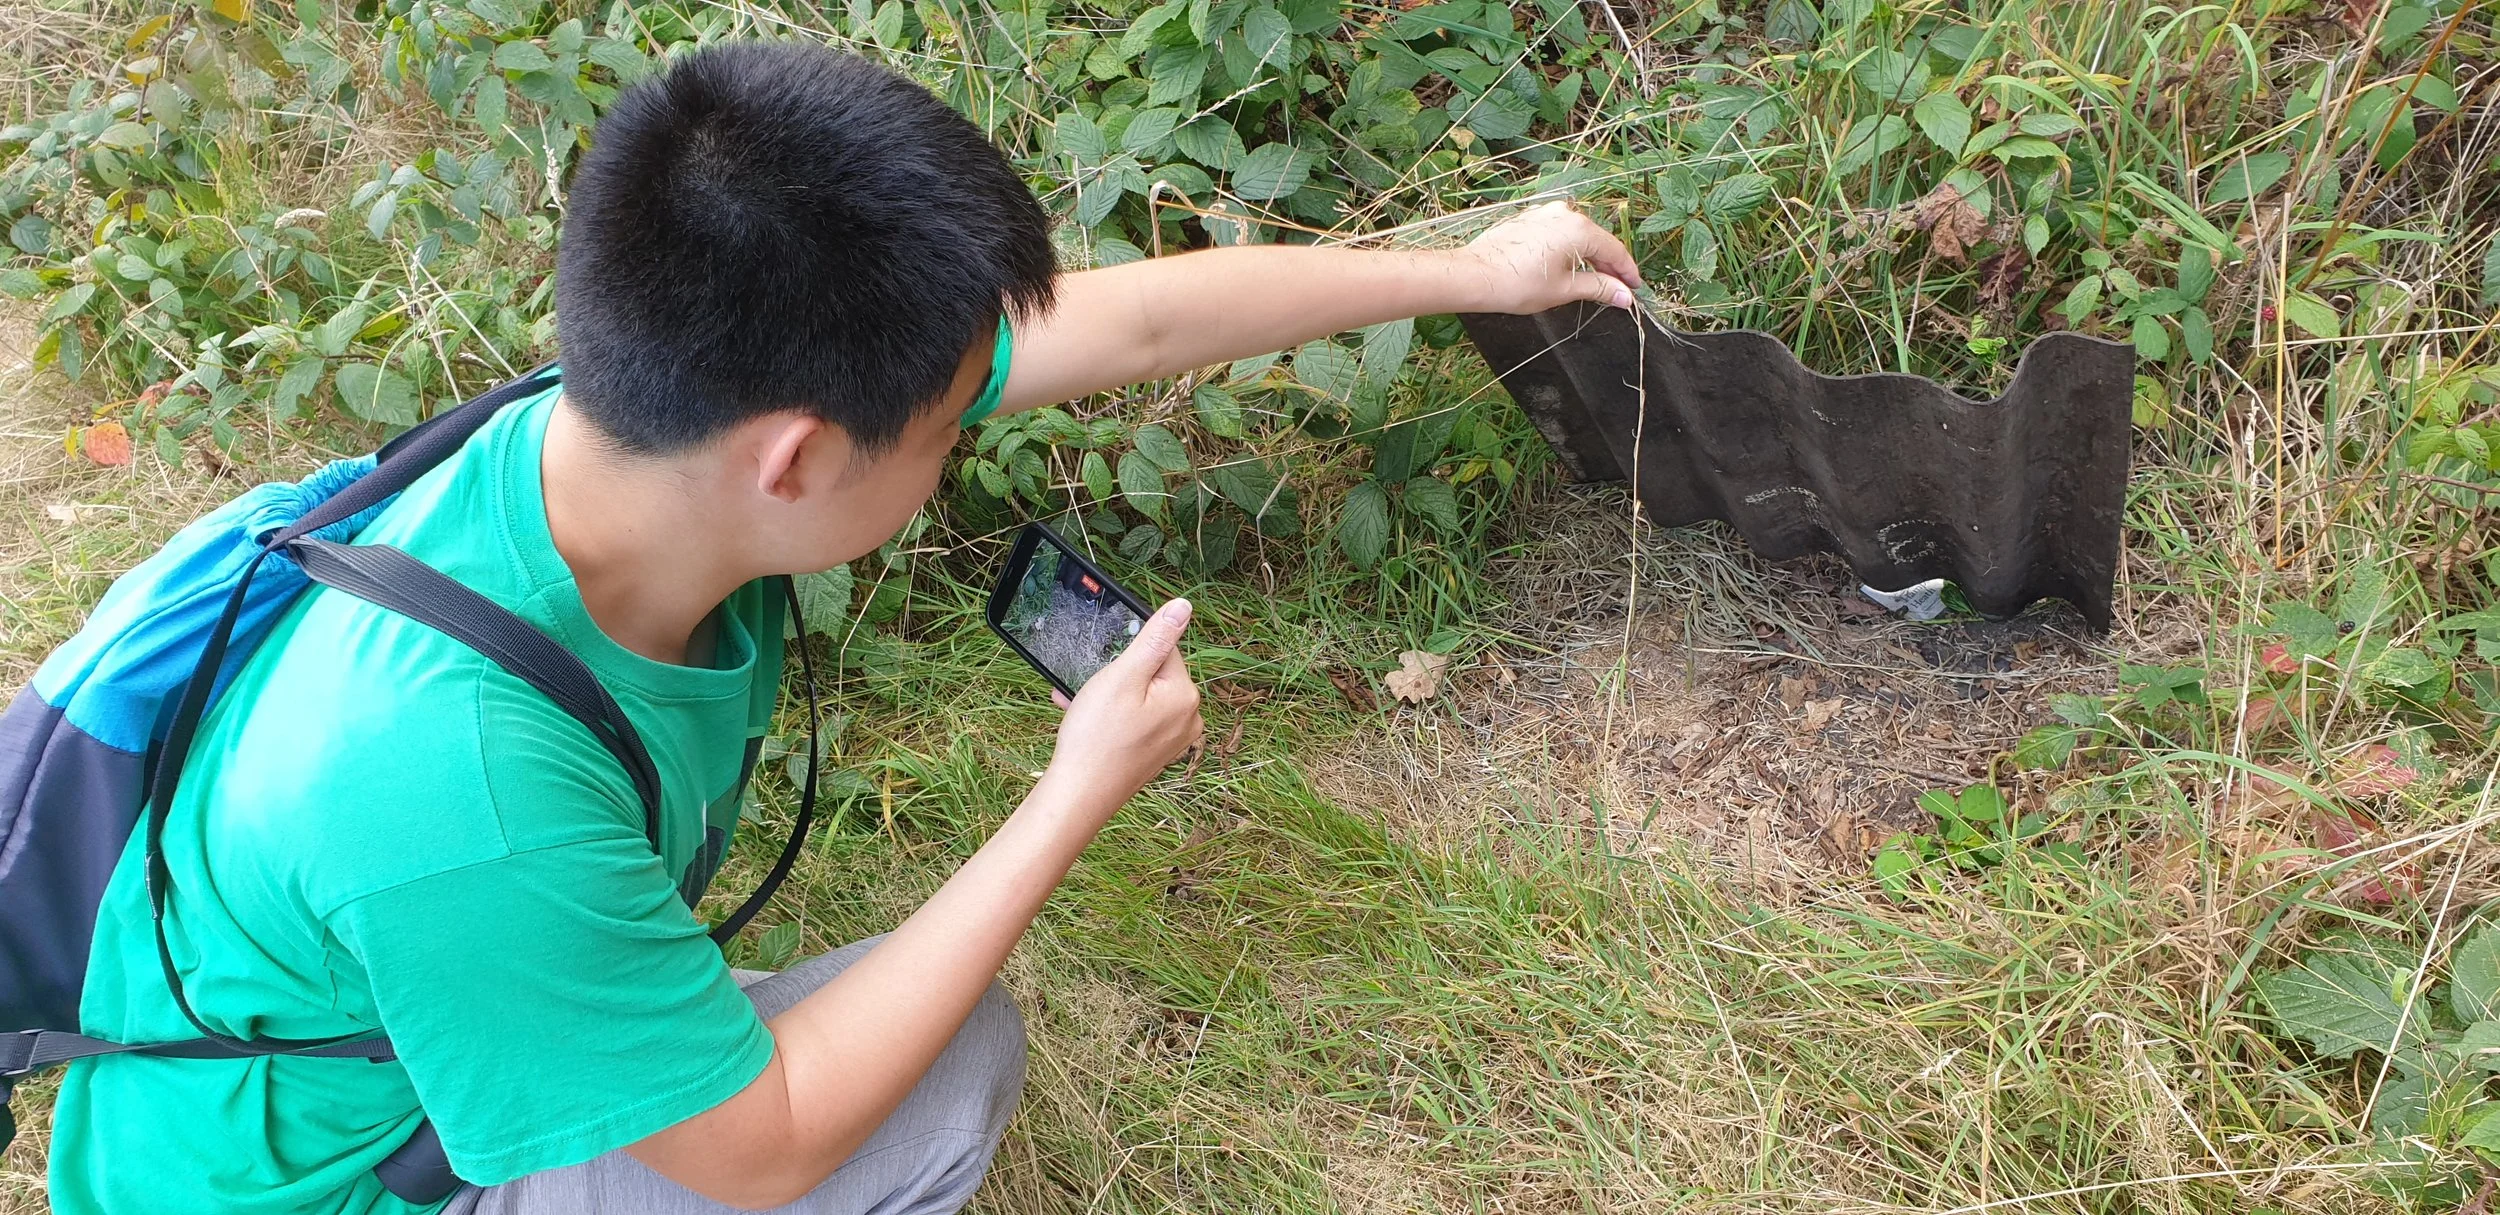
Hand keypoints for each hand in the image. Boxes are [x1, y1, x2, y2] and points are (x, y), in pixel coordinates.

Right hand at [1044, 599, 1203, 808]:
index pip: (1163, 650)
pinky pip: (1135, 721)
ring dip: (1108, 696)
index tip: (1107, 671)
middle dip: (1116, 677)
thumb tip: (1183, 606)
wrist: (1080, 795)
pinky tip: (1086, 721)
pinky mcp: (1156, 753)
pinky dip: (1111, 716)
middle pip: (1152, 675)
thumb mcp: (1124, 676)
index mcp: (1185, 695)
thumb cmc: (1097, 737)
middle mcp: (1188, 718)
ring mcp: (1173, 739)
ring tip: (1082, 708)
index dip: (1129, 655)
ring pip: (1139, 698)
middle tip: (1091, 693)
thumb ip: (1155, 638)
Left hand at [1453, 199, 1644, 313]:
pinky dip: (1569, 249)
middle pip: (1597, 241)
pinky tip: (1568, 266)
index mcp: (1579, 228)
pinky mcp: (1528, 219)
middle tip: (1617, 288)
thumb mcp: (1565, 289)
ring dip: (1588, 257)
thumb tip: (1625, 296)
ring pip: (1577, 235)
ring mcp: (1544, 213)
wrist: (1474, 275)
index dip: (1627, 272)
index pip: (1614, 250)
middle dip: (1608, 265)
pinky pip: (1558, 233)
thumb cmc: (1517, 284)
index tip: (1635, 288)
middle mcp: (1564, 213)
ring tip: (1593, 280)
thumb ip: (1599, 288)